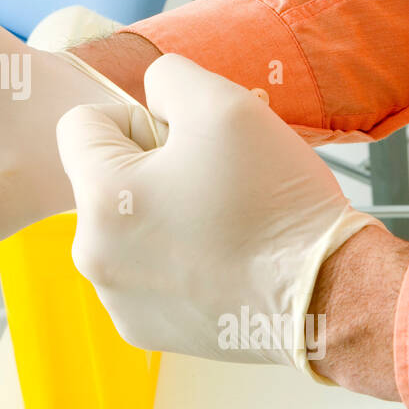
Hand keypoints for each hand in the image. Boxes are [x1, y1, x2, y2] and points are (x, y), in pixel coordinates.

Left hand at [56, 55, 376, 375]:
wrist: (328, 294)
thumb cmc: (275, 200)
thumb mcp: (223, 103)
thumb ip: (167, 78)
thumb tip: (149, 99)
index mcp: (99, 198)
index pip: (80, 126)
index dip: (134, 119)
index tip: (182, 142)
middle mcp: (93, 257)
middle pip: (100, 180)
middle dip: (147, 169)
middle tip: (211, 182)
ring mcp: (115, 299)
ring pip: (120, 227)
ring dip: (158, 215)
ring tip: (219, 223)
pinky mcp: (141, 330)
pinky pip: (140, 273)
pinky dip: (171, 261)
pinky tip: (218, 261)